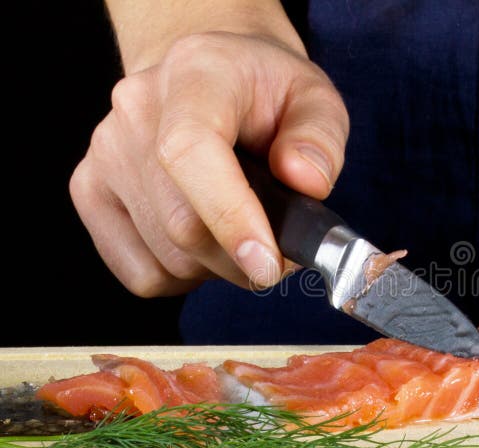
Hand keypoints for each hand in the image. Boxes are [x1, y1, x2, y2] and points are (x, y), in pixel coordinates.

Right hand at [70, 31, 348, 295]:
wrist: (209, 76)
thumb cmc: (266, 93)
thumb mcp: (315, 99)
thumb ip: (321, 137)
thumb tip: (306, 182)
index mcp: (196, 73)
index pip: (191, 151)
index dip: (229, 216)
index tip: (268, 263)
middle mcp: (136, 109)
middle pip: (183, 225)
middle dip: (243, 260)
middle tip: (280, 253)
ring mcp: (105, 152)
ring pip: (166, 258)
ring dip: (218, 268)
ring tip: (241, 230)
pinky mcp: (89, 190)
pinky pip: (141, 273)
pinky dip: (184, 276)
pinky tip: (205, 241)